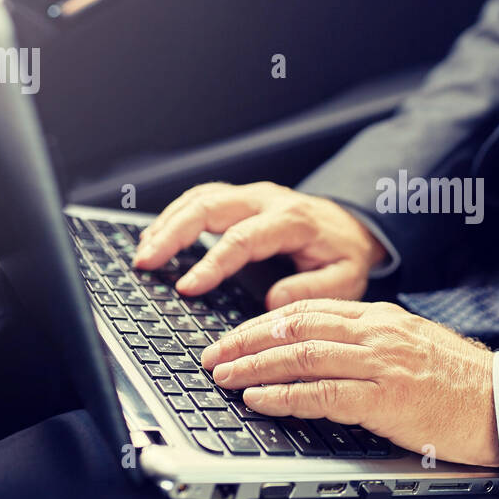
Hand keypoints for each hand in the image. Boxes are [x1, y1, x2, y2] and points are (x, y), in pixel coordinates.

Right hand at [132, 182, 387, 308]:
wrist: (354, 225)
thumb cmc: (345, 254)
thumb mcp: (345, 278)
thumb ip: (312, 290)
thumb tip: (273, 302)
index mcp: (291, 221)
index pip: (242, 239)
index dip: (211, 263)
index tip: (187, 287)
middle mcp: (267, 201)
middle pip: (210, 207)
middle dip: (172, 233)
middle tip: (145, 262)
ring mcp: (251, 196)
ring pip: (200, 197)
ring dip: (167, 222)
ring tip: (143, 253)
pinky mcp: (240, 199)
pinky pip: (201, 199)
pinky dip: (174, 215)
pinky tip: (157, 237)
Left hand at [203, 299, 498, 467]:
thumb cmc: (459, 382)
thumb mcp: (410, 346)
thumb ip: (368, 343)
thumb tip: (320, 353)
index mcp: (379, 317)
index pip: (307, 309)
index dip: (262, 323)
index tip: (233, 337)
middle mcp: (376, 332)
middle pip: (295, 325)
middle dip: (245, 340)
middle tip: (213, 355)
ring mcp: (380, 363)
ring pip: (301, 355)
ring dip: (255, 367)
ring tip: (224, 376)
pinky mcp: (385, 398)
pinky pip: (322, 394)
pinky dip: (284, 396)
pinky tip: (259, 399)